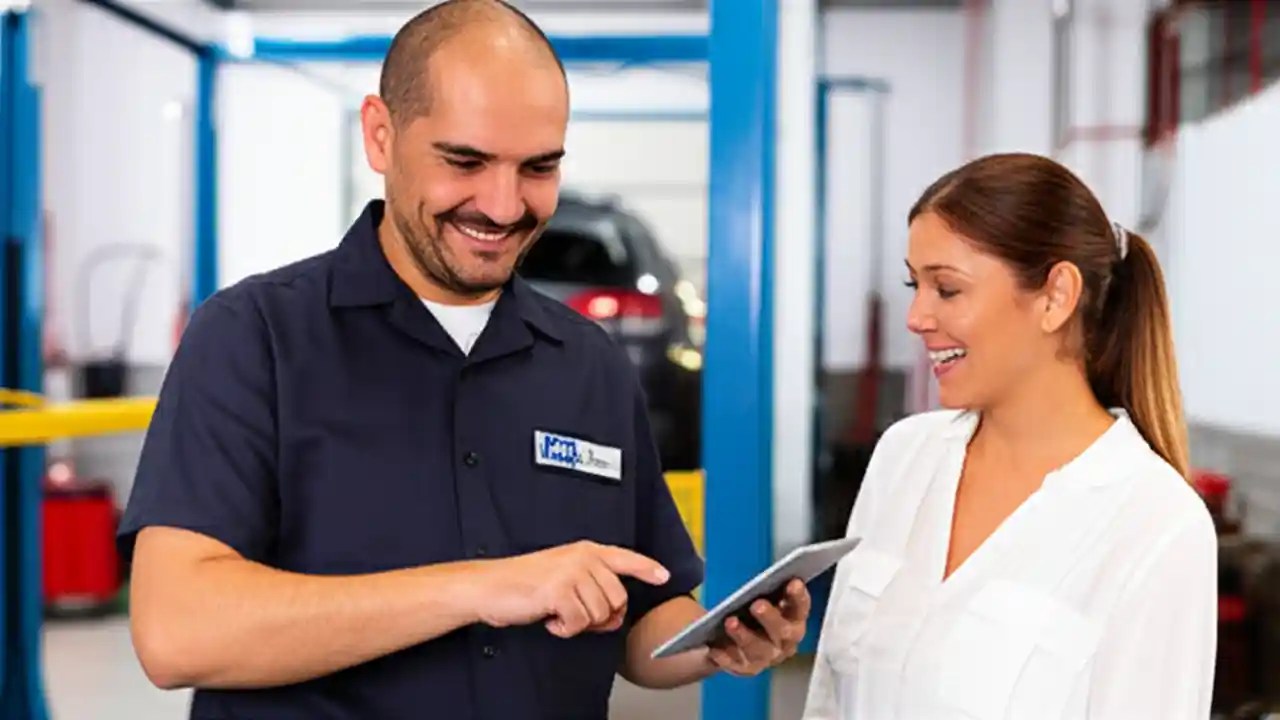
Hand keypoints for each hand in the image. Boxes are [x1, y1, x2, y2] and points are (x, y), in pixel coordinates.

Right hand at [474, 540, 669, 638]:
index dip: (647, 568)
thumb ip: (593, 589)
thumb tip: (615, 616)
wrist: (490, 586)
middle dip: (600, 615)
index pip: (625, 558)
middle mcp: (583, 557)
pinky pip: (579, 623)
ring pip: (600, 614)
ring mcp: (572, 572)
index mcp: (586, 551)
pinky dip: (564, 629)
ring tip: (557, 612)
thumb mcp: (564, 577)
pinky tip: (550, 619)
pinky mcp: (560, 590)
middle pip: (617, 598)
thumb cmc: (524, 584)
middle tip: (574, 614)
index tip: (663, 576)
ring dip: (579, 622)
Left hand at [706, 579, 809, 676]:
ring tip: (730, 622)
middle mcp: (786, 642)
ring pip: (759, 650)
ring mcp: (767, 658)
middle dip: (771, 618)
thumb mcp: (762, 598)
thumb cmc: (754, 612)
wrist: (736, 639)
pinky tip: (713, 647)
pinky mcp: (747, 669)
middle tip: (757, 604)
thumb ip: (767, 590)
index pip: (801, 608)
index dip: (798, 596)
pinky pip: (736, 665)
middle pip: (782, 631)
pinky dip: (724, 657)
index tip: (793, 582)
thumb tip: (762, 580)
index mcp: (794, 619)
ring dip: (744, 636)